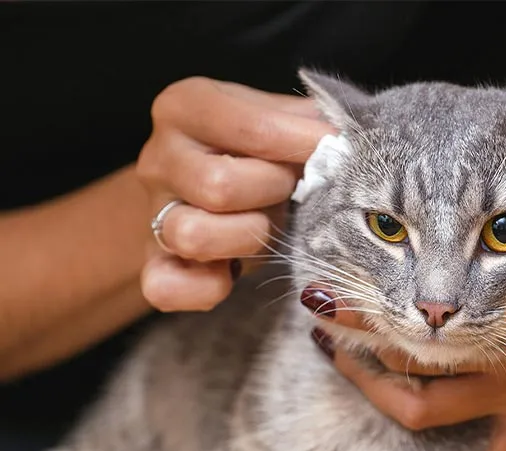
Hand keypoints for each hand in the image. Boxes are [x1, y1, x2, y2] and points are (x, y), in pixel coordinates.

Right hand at [136, 77, 334, 311]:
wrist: (203, 191)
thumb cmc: (255, 153)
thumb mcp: (279, 121)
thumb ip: (309, 121)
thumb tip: (354, 135)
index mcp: (186, 107)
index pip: (251, 127)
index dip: (303, 145)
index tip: (334, 151)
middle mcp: (159, 157)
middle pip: (219, 185)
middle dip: (272, 194)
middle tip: (290, 191)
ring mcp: (151, 212)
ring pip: (192, 234)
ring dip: (248, 237)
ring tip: (265, 225)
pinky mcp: (152, 264)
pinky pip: (166, 287)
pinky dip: (206, 288)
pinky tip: (232, 271)